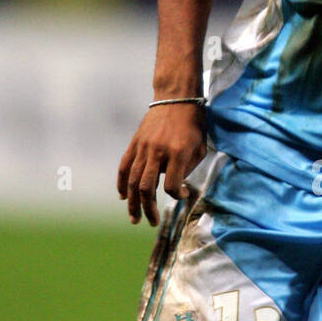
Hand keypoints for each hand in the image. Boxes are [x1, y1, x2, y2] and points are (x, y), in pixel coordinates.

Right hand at [117, 102, 205, 224]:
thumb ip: (187, 169)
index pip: (171, 186)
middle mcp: (157, 152)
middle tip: (152, 222)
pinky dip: (121, 184)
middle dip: (148, 208)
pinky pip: (124, 166)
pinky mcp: (135, 143)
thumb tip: (176, 187)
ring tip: (134, 218)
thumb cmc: (193, 124)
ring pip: (132, 180)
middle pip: (146, 187)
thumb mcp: (200, 147)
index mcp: (177, 153)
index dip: (177, 195)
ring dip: (132, 203)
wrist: (176, 98)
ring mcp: (143, 147)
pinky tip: (123, 197)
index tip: (183, 193)